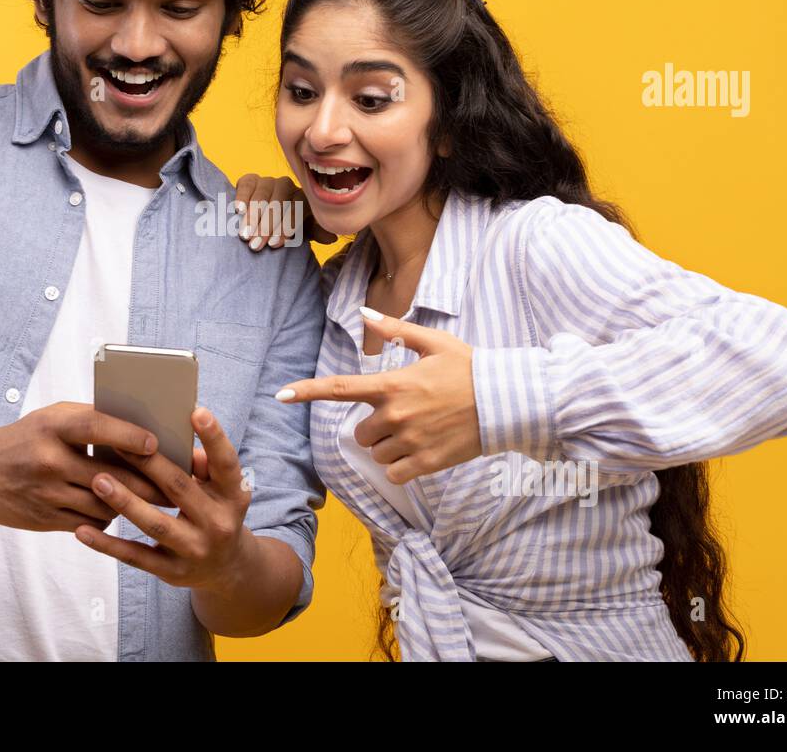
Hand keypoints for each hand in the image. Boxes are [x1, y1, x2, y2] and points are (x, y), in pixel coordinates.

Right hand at [0, 402, 173, 531]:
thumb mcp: (52, 418)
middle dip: (147, 484)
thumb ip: (89, 422)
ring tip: (153, 502)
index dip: (127, 435)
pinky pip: (88, 523)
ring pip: (103, 504)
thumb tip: (139, 431)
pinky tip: (118, 510)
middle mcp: (49, 460)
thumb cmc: (25, 437)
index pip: (96, 427)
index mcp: (53, 427)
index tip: (154, 443)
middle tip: (175, 486)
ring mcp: (46, 493)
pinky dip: (107, 518)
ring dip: (130, 504)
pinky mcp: (43, 519)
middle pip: (109, 475)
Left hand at [73, 407, 254, 595]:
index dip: (214, 437)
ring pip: (155, 523)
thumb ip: (204, 465)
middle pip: (179, 489)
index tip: (196, 411)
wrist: (227, 567)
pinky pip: (135, 557)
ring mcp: (195, 550)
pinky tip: (82, 530)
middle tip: (117, 443)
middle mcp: (218, 524)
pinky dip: (107, 544)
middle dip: (148, 464)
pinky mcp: (172, 571)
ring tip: (98, 481)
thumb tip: (178, 441)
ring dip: (125, 501)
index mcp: (233, 495)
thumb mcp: (222, 489)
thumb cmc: (216, 510)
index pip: (226, 463)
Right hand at [233, 173, 337, 249]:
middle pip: (278, 203)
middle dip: (267, 226)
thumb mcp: (303, 231)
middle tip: (256, 244)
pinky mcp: (250, 179)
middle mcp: (288, 186)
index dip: (286, 226)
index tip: (274, 244)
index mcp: (304, 198)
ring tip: (245, 236)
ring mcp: (268, 181)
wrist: (263, 220)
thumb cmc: (286, 228)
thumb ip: (315, 232)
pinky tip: (238, 211)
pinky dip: (242, 197)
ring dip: (253, 217)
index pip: (297, 209)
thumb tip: (331, 237)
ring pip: (262, 196)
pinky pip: (247, 185)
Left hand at [275, 308, 482, 482]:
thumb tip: (362, 313)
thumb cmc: (469, 367)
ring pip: (377, 453)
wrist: (506, 401)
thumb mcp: (433, 342)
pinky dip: (402, 466)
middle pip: (360, 433)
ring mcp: (410, 440)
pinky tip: (423, 450)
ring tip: (420, 430)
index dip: (307, 391)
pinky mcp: (426, 463)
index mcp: (392, 384)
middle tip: (406, 415)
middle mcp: (395, 415)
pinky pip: (394, 472)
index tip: (280, 394)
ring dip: (389, 447)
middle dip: (375, 428)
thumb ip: (395, 329)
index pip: (339, 389)